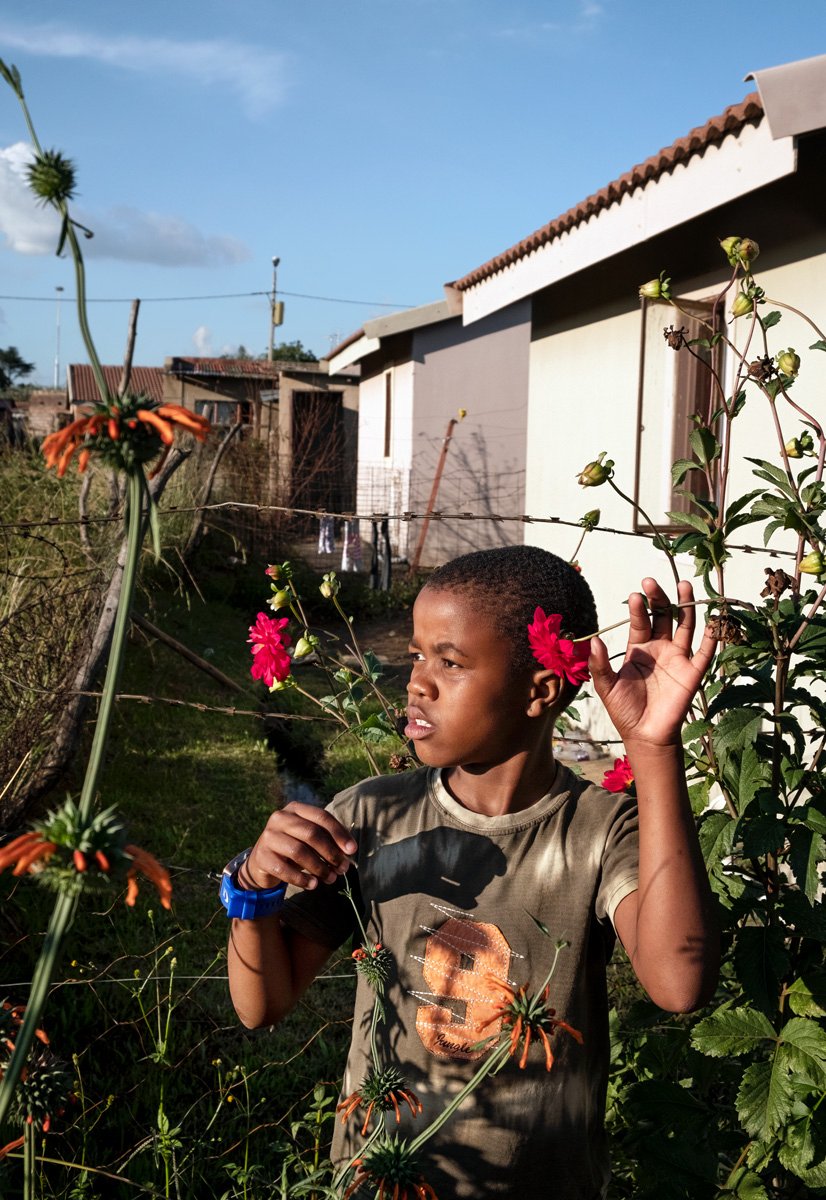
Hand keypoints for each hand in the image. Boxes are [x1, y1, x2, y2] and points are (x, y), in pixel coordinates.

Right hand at [240, 802, 356, 891]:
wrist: (263, 862)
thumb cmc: (294, 847)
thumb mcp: (310, 840)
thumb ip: (328, 841)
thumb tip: (349, 853)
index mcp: (295, 809)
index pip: (321, 816)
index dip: (339, 833)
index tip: (352, 850)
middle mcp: (280, 818)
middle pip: (311, 833)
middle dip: (331, 852)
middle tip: (342, 868)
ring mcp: (268, 836)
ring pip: (299, 851)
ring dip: (319, 867)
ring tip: (330, 878)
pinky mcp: (262, 856)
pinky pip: (284, 870)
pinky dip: (302, 879)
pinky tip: (313, 885)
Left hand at [589, 578, 716, 748]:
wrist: (645, 735)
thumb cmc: (624, 710)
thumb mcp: (607, 686)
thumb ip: (599, 664)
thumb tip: (594, 641)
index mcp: (638, 648)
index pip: (640, 621)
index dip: (638, 609)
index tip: (635, 595)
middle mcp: (659, 648)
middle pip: (662, 616)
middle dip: (658, 599)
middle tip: (652, 582)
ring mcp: (678, 658)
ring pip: (685, 626)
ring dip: (685, 606)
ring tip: (683, 584)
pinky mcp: (693, 672)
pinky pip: (705, 651)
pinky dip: (711, 636)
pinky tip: (714, 619)